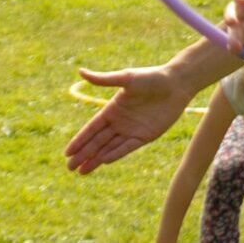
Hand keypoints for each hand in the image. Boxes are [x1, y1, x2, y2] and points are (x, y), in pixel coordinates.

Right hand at [64, 65, 191, 173]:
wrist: (176, 84)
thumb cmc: (151, 77)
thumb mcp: (126, 78)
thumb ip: (103, 80)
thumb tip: (80, 72)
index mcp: (112, 108)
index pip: (91, 128)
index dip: (79, 140)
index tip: (67, 152)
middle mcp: (120, 121)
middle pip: (97, 141)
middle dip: (83, 154)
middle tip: (69, 168)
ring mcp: (131, 130)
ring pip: (109, 148)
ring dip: (95, 159)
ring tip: (81, 171)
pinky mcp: (145, 136)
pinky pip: (126, 148)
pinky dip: (114, 155)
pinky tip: (102, 162)